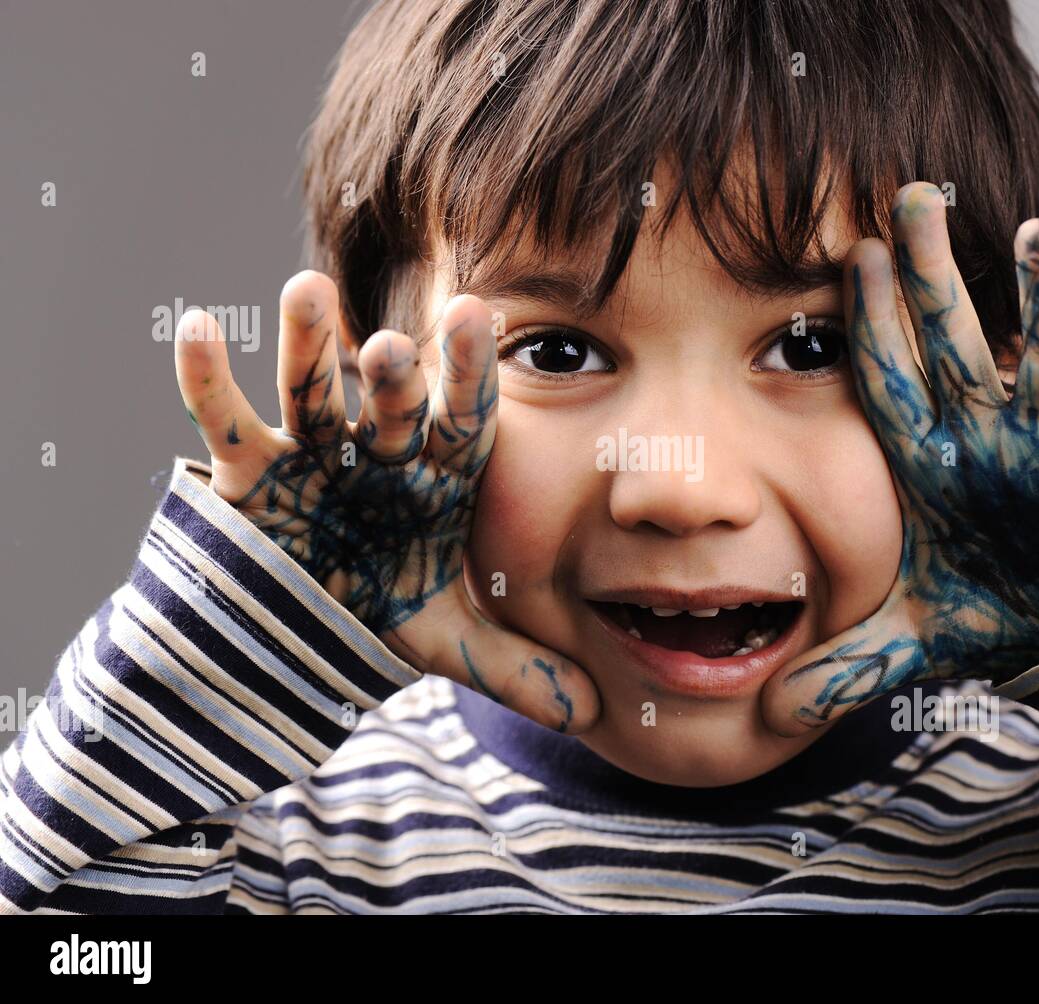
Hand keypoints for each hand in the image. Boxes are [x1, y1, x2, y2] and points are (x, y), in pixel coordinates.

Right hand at [174, 271, 599, 732]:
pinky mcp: (246, 476)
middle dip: (391, 379)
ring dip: (304, 349)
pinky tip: (196, 327)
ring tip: (304, 290)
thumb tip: (590, 712)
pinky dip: (206, 381)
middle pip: (388, 407)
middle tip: (396, 344)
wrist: (302, 627)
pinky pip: (224, 423)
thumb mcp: (441, 639)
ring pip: (309, 396)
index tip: (483, 317)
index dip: (470, 377)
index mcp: (432, 480)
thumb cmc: (380, 606)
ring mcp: (310, 458)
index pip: (461, 424)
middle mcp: (375, 456)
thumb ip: (511, 667)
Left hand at [762, 182, 1038, 735]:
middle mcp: (988, 444)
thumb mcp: (912, 639)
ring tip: (1037, 235)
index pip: (892, 387)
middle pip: (958, 349)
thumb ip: (846, 665)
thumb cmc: (991, 609)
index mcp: (932, 467)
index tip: (851, 261)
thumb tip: (772, 715)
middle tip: (912, 198)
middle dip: (937, 281)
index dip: (871, 329)